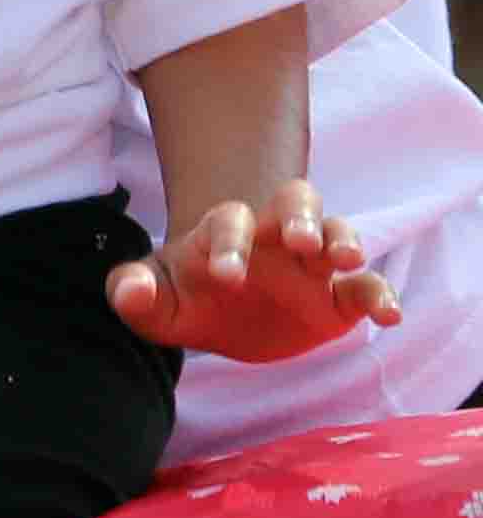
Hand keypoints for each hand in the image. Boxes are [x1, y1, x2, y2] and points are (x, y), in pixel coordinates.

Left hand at [108, 183, 402, 361]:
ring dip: (344, 240)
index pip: (229, 220)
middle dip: (299, 214)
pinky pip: (367, 287)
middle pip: (296, 200)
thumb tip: (129, 290)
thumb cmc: (186, 295)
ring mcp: (311, 264)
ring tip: (344, 259)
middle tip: (298, 240)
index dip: (228, 242)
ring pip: (338, 231)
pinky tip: (388, 316)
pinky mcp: (339, 299)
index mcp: (226, 230)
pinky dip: (382, 296)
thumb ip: (132, 292)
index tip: (226, 277)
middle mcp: (274, 236)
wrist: (223, 314)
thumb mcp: (155, 301)